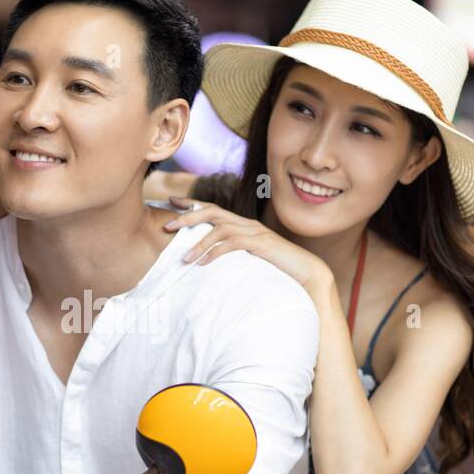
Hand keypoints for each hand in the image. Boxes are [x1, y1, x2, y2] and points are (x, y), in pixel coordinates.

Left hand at [166, 197, 331, 291]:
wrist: (306, 272)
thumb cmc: (277, 268)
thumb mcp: (249, 258)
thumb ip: (233, 253)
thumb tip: (210, 259)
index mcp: (242, 224)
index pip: (213, 208)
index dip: (191, 203)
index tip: (170, 201)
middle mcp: (247, 224)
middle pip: (212, 211)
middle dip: (188, 216)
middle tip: (167, 225)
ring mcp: (254, 232)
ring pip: (219, 228)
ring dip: (198, 242)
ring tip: (183, 258)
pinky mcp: (260, 244)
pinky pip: (232, 244)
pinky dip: (215, 252)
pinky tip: (203, 263)